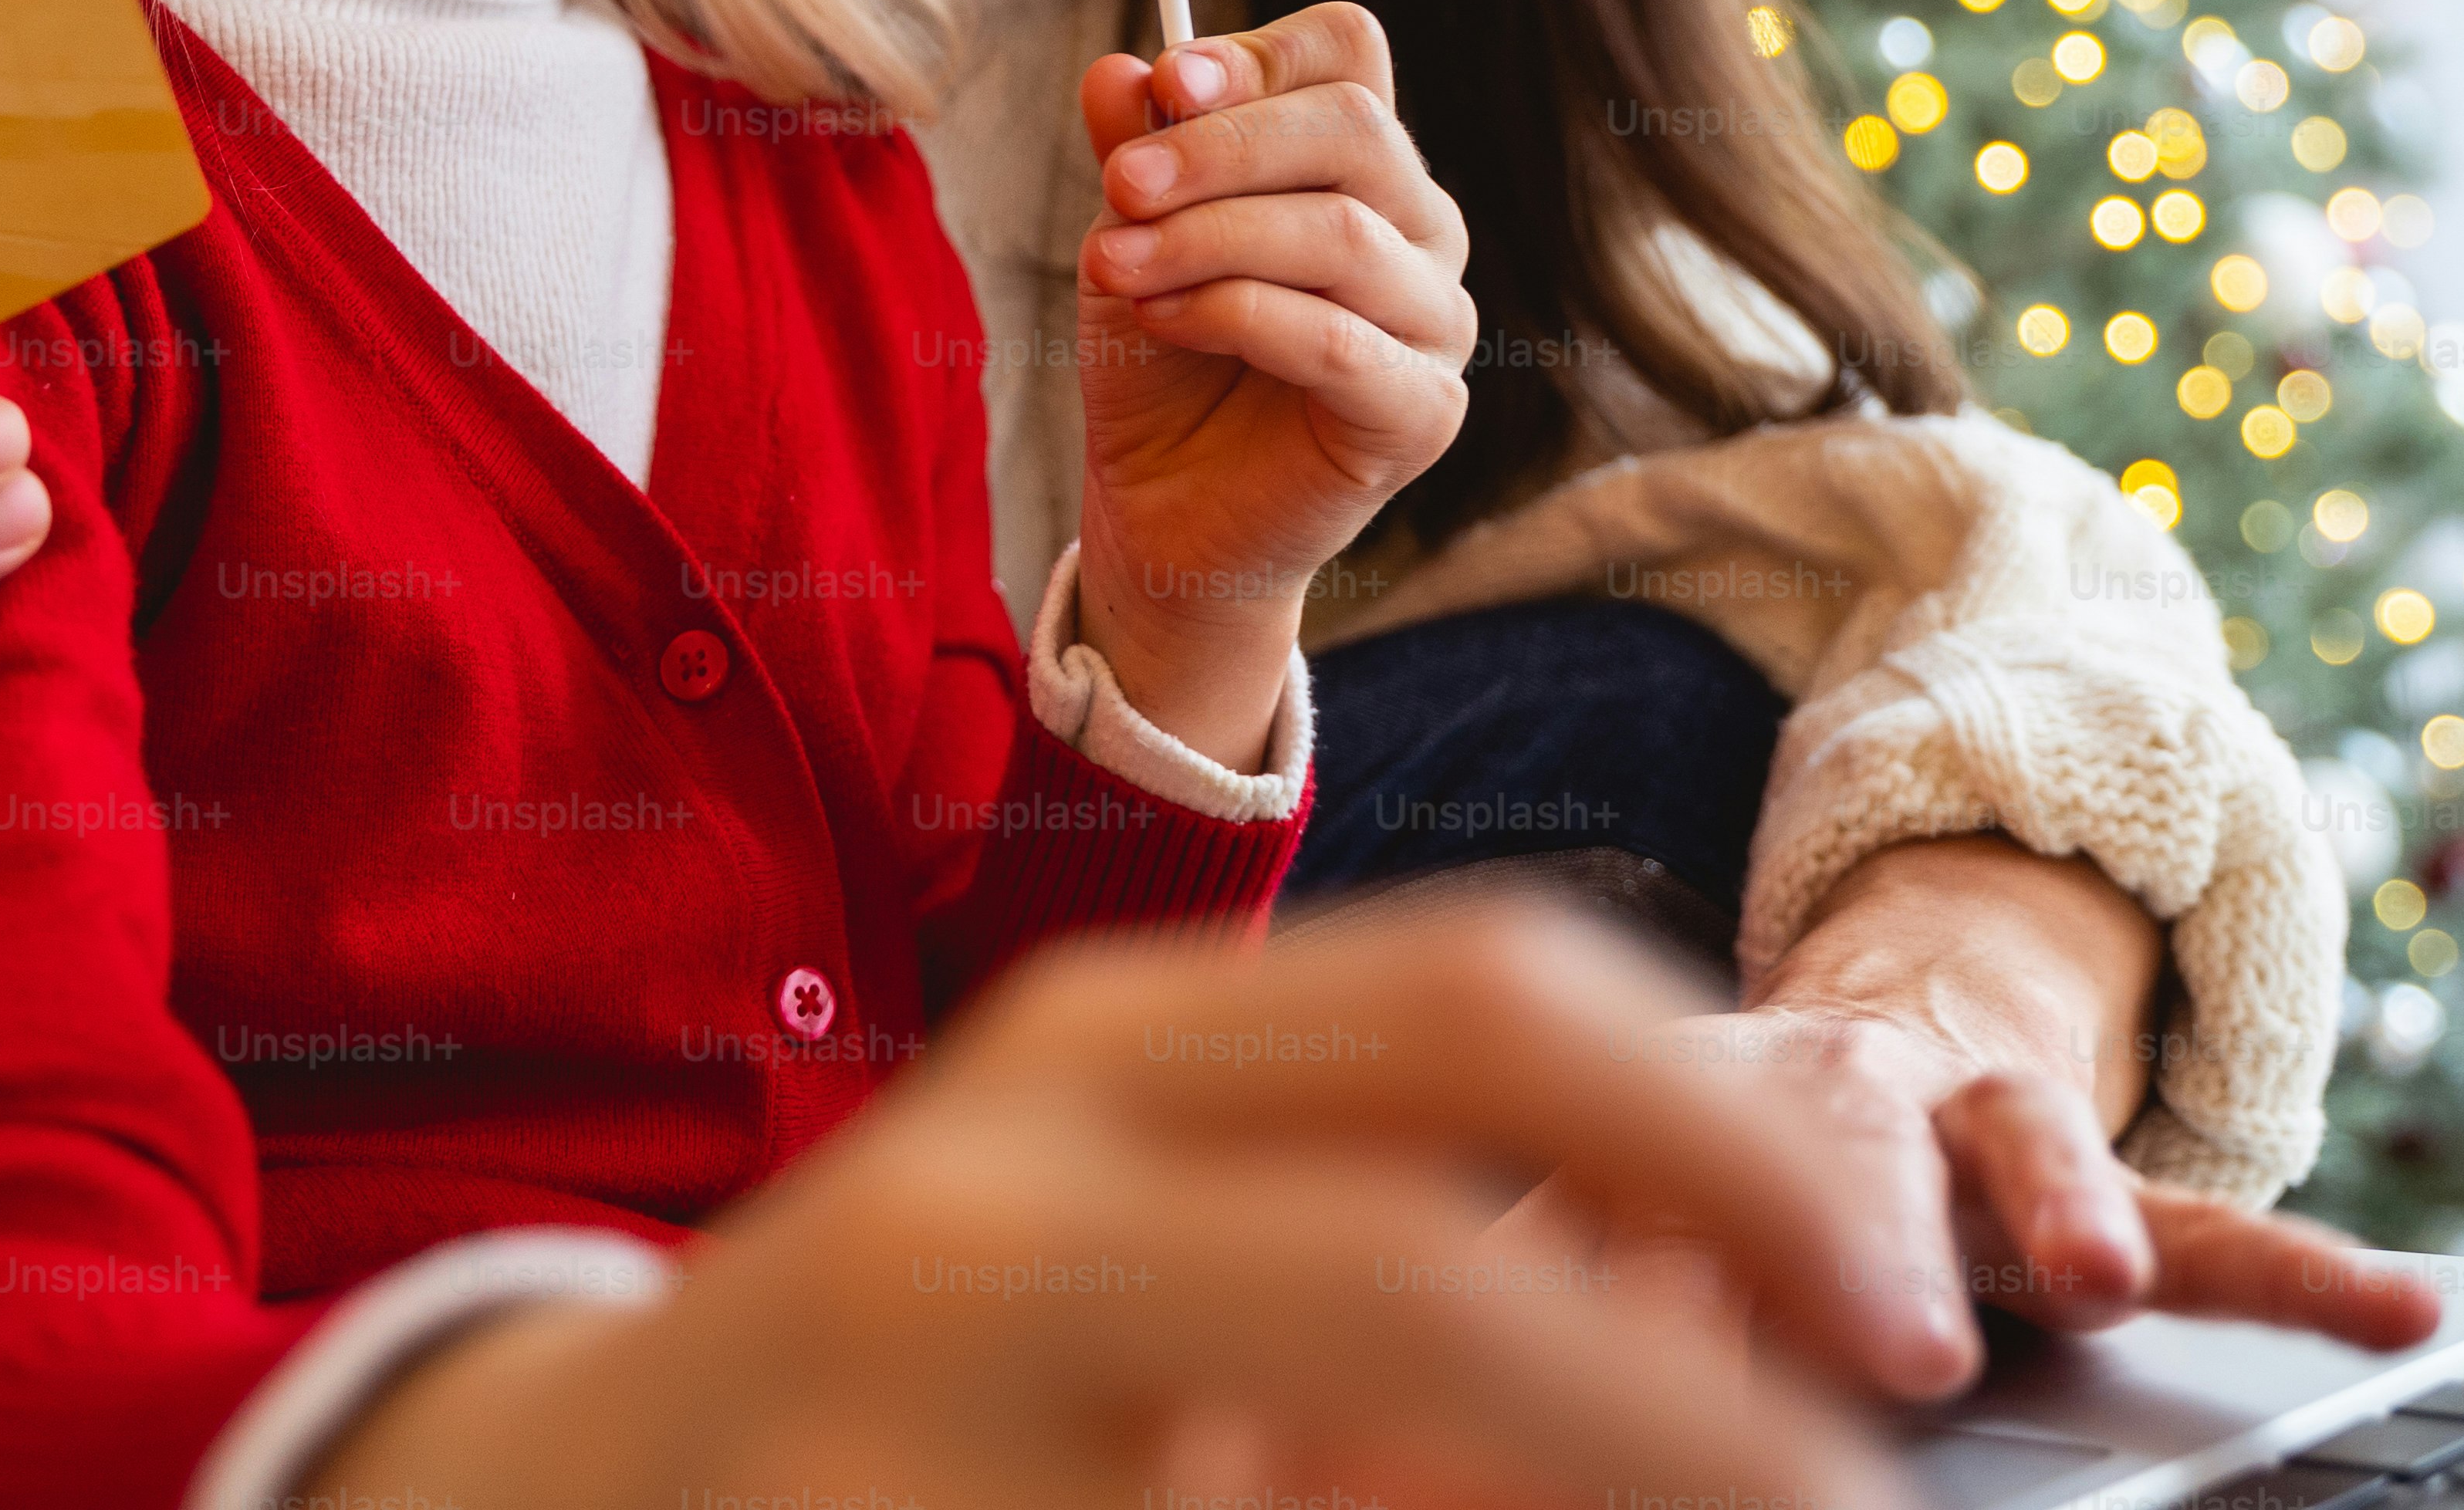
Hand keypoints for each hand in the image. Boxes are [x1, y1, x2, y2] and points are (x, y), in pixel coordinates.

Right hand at [317, 904, 1923, 1509]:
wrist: (563, 1500)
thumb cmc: (930, 1366)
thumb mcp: (1139, 1227)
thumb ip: (1395, 1244)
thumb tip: (1755, 1364)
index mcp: (1098, 1050)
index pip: (1474, 1003)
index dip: (1731, 1144)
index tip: (1900, 1311)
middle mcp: (990, 1204)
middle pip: (1409, 1280)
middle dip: (1690, 1422)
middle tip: (1862, 1493)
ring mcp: (912, 1420)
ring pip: (1351, 1442)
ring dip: (1603, 1480)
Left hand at [1068, 3, 1474, 768]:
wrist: (1165, 510)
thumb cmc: (1162, 359)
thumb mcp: (1130, 234)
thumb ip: (1137, 153)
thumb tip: (1123, 71)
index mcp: (1361, 161)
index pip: (1351, 54)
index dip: (1262, 54)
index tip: (1168, 82)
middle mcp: (1423, 225)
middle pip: (1355, 127)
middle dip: (1221, 147)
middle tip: (1119, 184)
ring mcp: (1437, 319)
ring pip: (1342, 231)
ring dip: (1209, 237)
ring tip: (1112, 266)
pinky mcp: (1424, 411)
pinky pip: (1338, 341)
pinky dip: (1237, 316)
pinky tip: (1166, 321)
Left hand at [1556, 837, 2442, 1397]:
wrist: (1798, 1047)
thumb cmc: (1655, 1191)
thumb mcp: (1569, 1224)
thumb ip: (1522, 1288)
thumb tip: (1368, 1453)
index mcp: (1651, 1115)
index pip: (1635, 1194)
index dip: (1642, 1295)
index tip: (1640, 1377)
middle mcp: (1804, 1093)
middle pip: (1823, 1138)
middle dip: (1850, 1238)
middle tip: (1892, 1350)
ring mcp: (1954, 1116)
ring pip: (2017, 1134)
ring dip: (2056, 1203)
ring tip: (2108, 1275)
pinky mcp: (2078, 1156)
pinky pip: (2204, 1206)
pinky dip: (2296, 1266)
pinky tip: (2396, 1313)